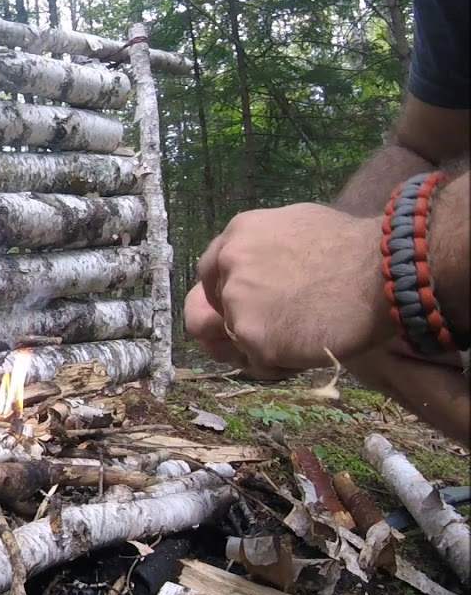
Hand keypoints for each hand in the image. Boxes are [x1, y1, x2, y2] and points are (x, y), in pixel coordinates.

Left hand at [187, 203, 393, 370]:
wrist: (384, 272)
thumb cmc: (355, 249)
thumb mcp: (296, 228)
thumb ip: (263, 250)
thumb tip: (253, 271)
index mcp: (237, 235)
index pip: (209, 274)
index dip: (222, 296)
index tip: (241, 309)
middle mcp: (229, 266)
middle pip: (210, 313)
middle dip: (233, 328)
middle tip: (265, 336)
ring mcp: (238, 304)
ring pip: (232, 343)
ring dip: (256, 350)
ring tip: (294, 344)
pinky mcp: (254, 338)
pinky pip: (256, 364)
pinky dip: (277, 367)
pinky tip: (305, 355)